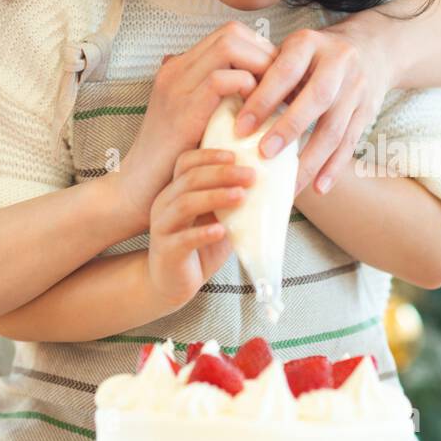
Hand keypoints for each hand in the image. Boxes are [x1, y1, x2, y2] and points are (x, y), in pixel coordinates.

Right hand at [118, 21, 278, 226]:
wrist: (138, 190)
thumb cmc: (172, 160)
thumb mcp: (195, 121)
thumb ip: (214, 102)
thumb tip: (251, 93)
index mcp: (179, 68)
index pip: (228, 35)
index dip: (260, 50)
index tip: (281, 78)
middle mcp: (175, 69)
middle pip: (232, 33)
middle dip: (266, 54)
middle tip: (287, 85)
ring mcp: (176, 86)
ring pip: (229, 46)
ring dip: (262, 67)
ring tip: (277, 95)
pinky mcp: (182, 109)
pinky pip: (222, 80)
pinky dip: (248, 88)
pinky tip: (258, 111)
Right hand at [146, 149, 254, 308]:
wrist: (171, 284)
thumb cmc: (199, 248)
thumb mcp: (220, 221)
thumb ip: (235, 204)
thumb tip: (277, 188)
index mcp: (176, 191)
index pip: (186, 162)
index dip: (208, 155)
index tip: (234, 156)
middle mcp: (165, 204)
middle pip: (189, 179)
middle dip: (221, 174)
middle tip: (250, 175)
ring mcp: (163, 227)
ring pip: (184, 204)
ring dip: (215, 197)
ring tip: (241, 196)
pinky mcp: (167, 252)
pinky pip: (183, 239)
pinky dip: (203, 233)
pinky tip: (221, 230)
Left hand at [231, 22, 391, 195]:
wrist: (370, 46)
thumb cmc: (312, 55)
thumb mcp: (290, 50)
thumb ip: (266, 73)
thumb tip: (229, 108)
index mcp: (309, 43)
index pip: (285, 71)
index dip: (263, 99)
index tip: (240, 127)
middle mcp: (338, 62)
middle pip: (316, 98)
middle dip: (289, 129)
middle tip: (263, 155)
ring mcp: (357, 88)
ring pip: (336, 128)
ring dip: (311, 160)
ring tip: (289, 186)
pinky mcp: (369, 111)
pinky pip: (350, 143)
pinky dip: (334, 168)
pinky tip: (318, 188)